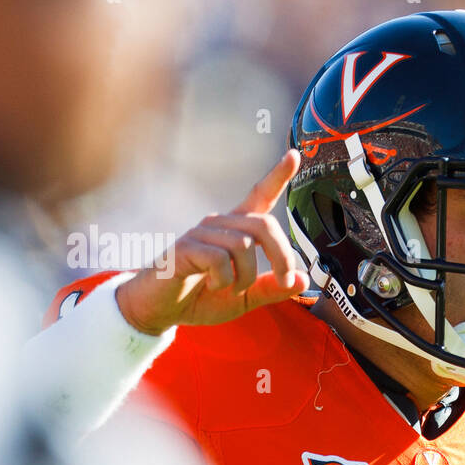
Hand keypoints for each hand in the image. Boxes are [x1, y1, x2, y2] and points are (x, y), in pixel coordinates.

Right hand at [115, 151, 309, 334]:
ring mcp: (202, 234)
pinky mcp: (187, 247)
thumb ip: (271, 289)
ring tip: (232, 289)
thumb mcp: (244, 298)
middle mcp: (221, 225)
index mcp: (236, 232)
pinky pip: (220, 259)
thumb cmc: (201, 298)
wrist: (160, 310)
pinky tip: (214, 285)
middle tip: (284, 282)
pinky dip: (225, 280)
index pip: (259, 197)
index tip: (294, 155)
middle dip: (282, 256)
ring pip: (244, 245)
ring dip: (247, 277)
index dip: (277, 176)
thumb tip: (304, 280)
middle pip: (265, 225)